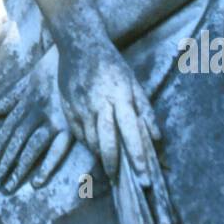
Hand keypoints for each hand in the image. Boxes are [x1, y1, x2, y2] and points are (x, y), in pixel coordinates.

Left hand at [0, 47, 74, 192]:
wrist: (77, 50)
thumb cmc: (53, 65)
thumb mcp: (29, 79)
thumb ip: (12, 97)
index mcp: (25, 103)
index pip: (6, 132)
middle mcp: (33, 113)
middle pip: (14, 143)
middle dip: (3, 164)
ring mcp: (51, 119)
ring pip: (29, 148)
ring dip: (17, 169)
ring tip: (8, 187)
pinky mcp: (69, 124)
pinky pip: (56, 149)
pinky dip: (46, 166)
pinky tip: (36, 182)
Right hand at [55, 21, 161, 187]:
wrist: (80, 44)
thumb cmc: (111, 64)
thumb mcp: (133, 82)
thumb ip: (145, 110)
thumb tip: (156, 138)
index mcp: (119, 96)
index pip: (130, 131)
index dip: (137, 155)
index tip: (144, 175)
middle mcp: (99, 103)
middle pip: (106, 141)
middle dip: (113, 164)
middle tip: (120, 179)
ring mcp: (80, 106)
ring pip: (91, 140)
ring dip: (100, 156)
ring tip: (110, 167)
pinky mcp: (67, 108)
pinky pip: (78, 133)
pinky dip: (88, 143)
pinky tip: (95, 147)